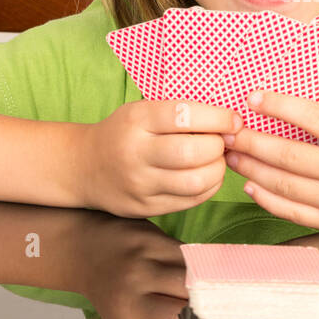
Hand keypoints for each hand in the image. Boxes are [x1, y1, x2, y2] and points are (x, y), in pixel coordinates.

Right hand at [76, 99, 238, 217]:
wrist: (85, 167)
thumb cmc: (124, 132)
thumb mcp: (142, 111)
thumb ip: (179, 113)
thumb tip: (230, 121)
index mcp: (136, 120)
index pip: (184, 116)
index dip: (217, 119)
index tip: (233, 121)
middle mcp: (135, 153)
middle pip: (192, 153)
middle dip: (219, 146)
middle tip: (223, 142)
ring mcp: (139, 184)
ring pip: (195, 181)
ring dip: (218, 170)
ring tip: (217, 160)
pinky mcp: (145, 207)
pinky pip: (190, 201)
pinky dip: (209, 187)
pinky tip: (207, 176)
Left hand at [78, 216, 207, 318]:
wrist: (87, 250)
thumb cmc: (116, 293)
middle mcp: (131, 301)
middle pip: (183, 317)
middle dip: (208, 318)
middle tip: (226, 315)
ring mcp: (141, 269)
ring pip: (190, 284)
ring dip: (209, 289)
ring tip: (220, 292)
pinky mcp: (150, 242)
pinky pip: (189, 256)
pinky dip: (202, 265)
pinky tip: (207, 270)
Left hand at [221, 90, 318, 230]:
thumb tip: (286, 93)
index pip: (311, 117)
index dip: (278, 106)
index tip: (253, 98)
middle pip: (288, 155)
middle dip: (252, 142)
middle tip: (229, 131)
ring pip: (283, 184)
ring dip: (251, 168)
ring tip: (232, 155)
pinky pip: (291, 211)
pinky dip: (266, 197)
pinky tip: (250, 183)